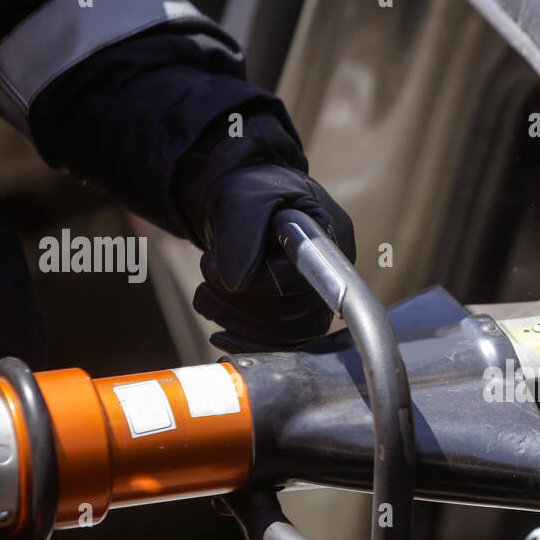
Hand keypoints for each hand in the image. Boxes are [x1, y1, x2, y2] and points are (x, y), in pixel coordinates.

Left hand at [190, 162, 354, 351]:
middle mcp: (333, 274)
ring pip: (288, 337)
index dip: (262, 282)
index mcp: (329, 241)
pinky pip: (281, 347)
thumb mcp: (242, 199)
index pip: (304, 279)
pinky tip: (221, 333)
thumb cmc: (249, 192)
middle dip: (240, 303)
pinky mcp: (298, 317)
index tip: (219, 267)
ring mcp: (318, 299)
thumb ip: (241, 235)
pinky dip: (247, 345)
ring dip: (238, 324)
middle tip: (206, 280)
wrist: (243, 205)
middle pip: (297, 315)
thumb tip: (236, 283)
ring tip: (206, 297)